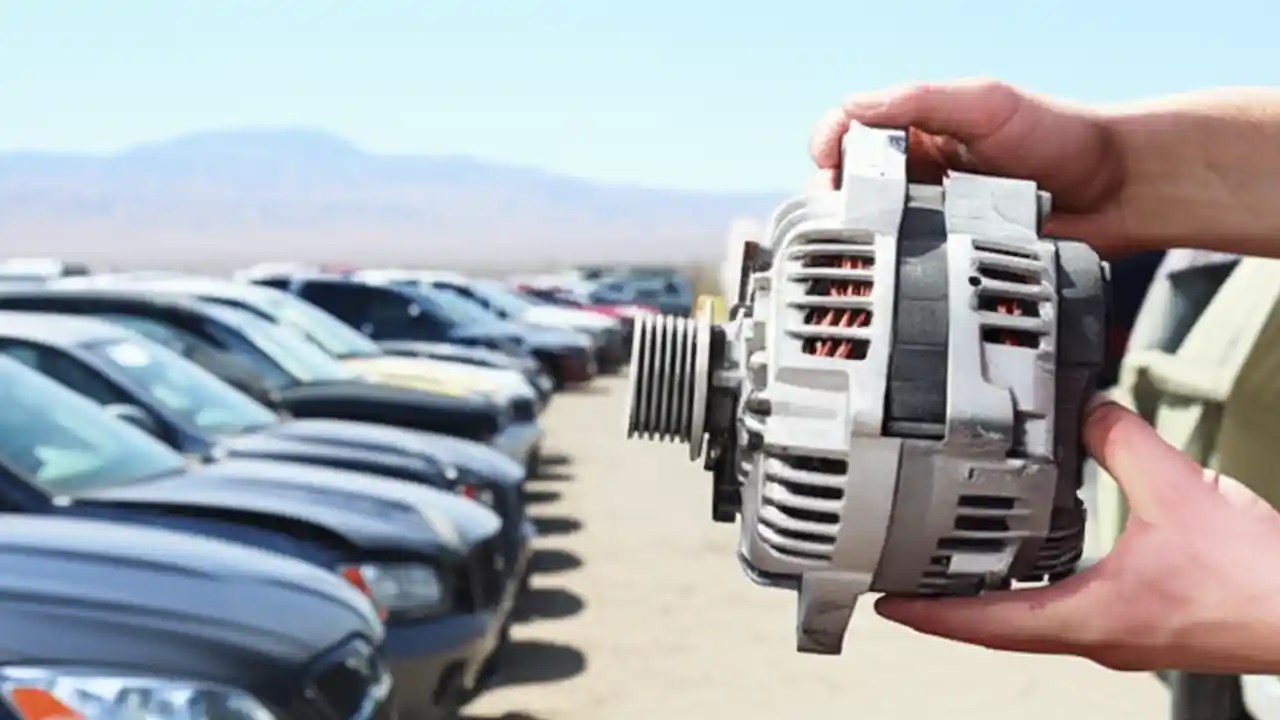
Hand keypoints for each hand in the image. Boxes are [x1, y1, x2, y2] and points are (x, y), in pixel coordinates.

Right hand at [808, 79, 1132, 254]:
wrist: (1117, 192)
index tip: (828, 162)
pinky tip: (893, 271)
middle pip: (845, 189)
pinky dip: (891, 272)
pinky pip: (905, 269)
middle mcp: (915, 175)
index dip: (829, 147)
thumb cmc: (1061, 135)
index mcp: (917, 132)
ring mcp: (930, 220)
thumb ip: (923, 100)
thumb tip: (854, 105)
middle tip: (842, 211)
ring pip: (867, 233)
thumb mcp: (987, 104)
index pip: (849, 134)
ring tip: (866, 241)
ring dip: (858, 238)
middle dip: (832, 200)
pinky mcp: (947, 258)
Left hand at [875, 400, 1279, 673]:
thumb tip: (1089, 409)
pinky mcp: (1142, 627)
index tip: (887, 603)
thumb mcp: (1177, 489)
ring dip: (990, 603)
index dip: (930, 612)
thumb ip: (1122, 441)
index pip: (985, 622)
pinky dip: (1034, 593)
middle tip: (905, 585)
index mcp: (1089, 616)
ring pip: (1033, 625)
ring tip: (953, 573)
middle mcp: (1096, 637)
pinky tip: (1035, 566)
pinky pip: (1067, 613)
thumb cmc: (1254, 579)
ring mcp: (1119, 638)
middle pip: (998, 630)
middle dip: (947, 609)